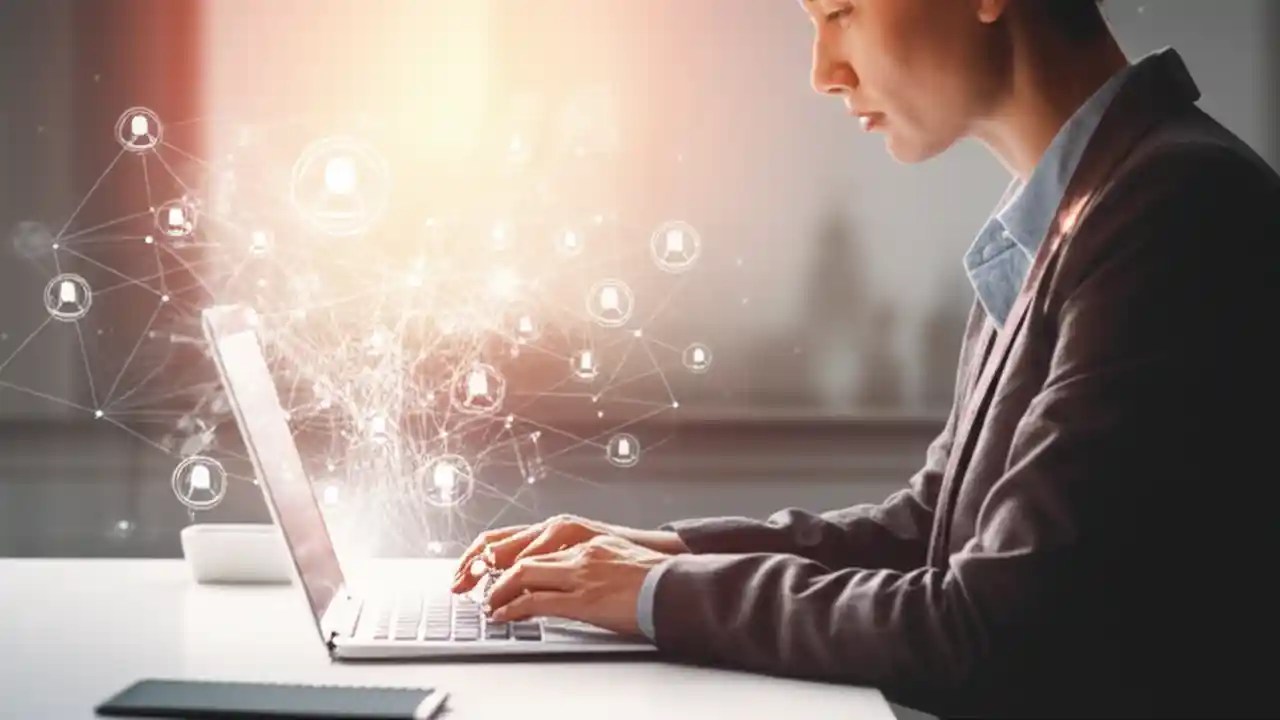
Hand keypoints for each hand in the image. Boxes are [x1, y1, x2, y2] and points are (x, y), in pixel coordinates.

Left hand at [450, 513, 686, 592]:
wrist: (674, 584)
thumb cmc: (647, 574)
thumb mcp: (608, 553)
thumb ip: (580, 558)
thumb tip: (555, 573)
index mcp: (579, 534)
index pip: (523, 537)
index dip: (493, 550)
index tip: (475, 563)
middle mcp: (575, 546)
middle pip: (516, 552)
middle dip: (485, 569)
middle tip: (467, 583)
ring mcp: (578, 570)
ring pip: (522, 574)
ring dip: (497, 590)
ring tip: (486, 604)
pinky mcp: (583, 597)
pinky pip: (537, 600)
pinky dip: (513, 608)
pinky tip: (502, 614)